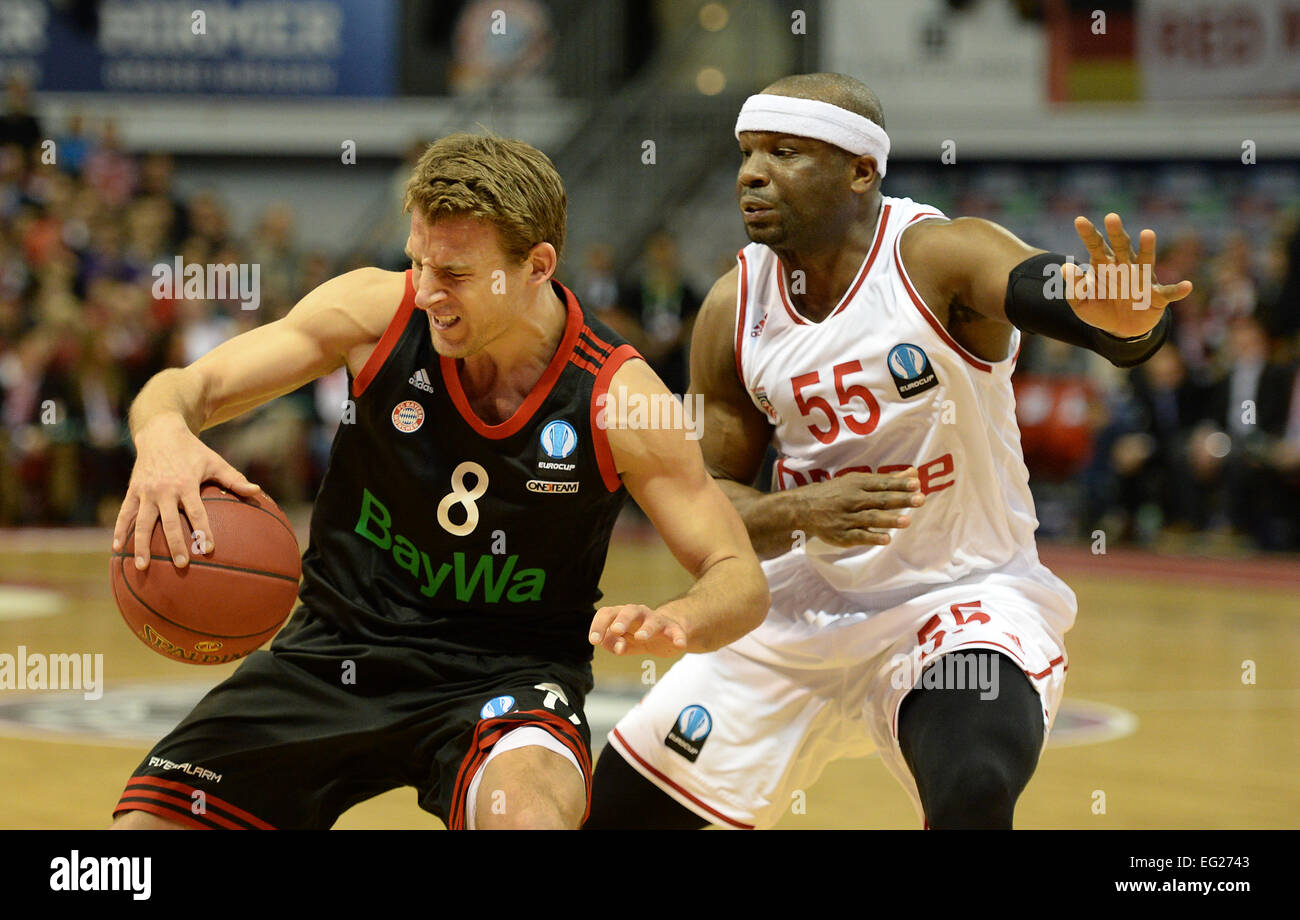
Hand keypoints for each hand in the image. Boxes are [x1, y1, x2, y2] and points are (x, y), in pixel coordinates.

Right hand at [111, 415, 260, 569]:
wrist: (160, 432)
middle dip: (175, 544)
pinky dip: (119, 531)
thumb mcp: (214, 461)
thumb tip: (257, 491)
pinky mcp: (132, 491)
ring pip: (142, 522)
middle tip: (181, 565)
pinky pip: (124, 514)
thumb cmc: (193, 450)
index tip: (208, 549)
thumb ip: (234, 479)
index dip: (202, 530)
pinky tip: (117, 550)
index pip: (196, 512)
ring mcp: (145, 492)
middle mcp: (164, 490)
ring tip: (143, 567)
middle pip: (168, 522)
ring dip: (141, 545)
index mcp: (186, 484)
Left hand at [588, 604, 689, 656]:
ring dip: (646, 628)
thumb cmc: (636, 636)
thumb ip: (613, 644)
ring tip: (641, 637)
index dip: (599, 625)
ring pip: (652, 621)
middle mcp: (639, 614)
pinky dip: (678, 637)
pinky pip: (676, 631)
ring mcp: (657, 621)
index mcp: (621, 615)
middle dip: (622, 620)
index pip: (607, 613)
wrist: (665, 634)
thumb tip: (617, 646)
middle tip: (616, 630)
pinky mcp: (673, 630)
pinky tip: (680, 645)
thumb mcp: (621, 643)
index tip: (594, 641)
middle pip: (629, 610)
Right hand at [795, 468, 924, 547]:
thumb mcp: (857, 481)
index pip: (881, 484)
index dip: (899, 484)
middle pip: (879, 500)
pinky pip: (858, 536)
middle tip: (919, 499)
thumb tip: (912, 473)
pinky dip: (872, 538)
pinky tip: (886, 539)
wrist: (803, 508)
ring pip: (870, 518)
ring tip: (907, 521)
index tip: (916, 483)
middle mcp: (852, 500)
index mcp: (856, 484)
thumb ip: (886, 480)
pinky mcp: (842, 535)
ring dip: (889, 520)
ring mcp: (846, 518)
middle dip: (900, 500)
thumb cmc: (836, 493)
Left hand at [1064, 213, 1193, 337]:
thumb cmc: (1100, 310)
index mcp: (1104, 267)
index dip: (1089, 234)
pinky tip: (1186, 286)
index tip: (1079, 220)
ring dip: (1146, 249)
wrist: (1120, 330)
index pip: (1096, 247)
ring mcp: (1142, 280)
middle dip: (1116, 233)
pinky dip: (1177, 290)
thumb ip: (1074, 287)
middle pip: (1121, 247)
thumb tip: (1064, 267)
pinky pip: (1169, 292)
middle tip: (1111, 217)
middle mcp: (1125, 268)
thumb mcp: (1081, 303)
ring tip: (1147, 234)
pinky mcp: (1157, 297)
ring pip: (1144, 262)